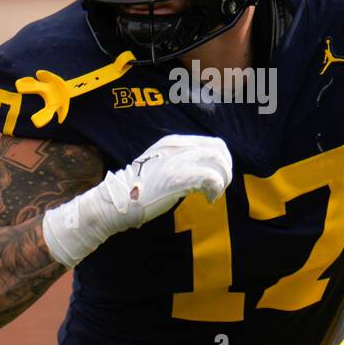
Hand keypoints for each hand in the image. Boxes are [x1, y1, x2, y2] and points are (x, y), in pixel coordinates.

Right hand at [43, 134, 232, 267]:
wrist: (117, 201)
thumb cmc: (139, 188)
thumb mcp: (159, 164)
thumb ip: (178, 161)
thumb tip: (201, 170)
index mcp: (174, 142)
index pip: (212, 142)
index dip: (222, 161)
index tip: (216, 178)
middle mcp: (177, 147)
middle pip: (219, 149)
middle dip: (226, 169)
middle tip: (219, 187)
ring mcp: (177, 161)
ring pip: (218, 161)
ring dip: (223, 180)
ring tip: (213, 195)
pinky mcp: (177, 178)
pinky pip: (210, 178)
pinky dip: (216, 189)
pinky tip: (208, 199)